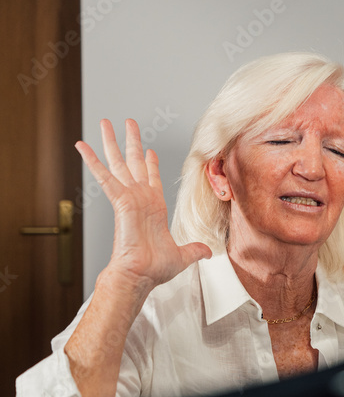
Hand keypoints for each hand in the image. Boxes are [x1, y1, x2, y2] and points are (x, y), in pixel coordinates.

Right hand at [76, 119, 211, 294]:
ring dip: (111, 142)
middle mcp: (140, 198)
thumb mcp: (183, 256)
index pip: (151, 179)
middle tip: (128, 123)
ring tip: (105, 121)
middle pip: (134, 162)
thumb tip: (208, 252)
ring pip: (118, 162)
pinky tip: (82, 145)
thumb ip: (195, 250)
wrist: (140, 275)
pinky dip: (92, 160)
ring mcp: (128, 197)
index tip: (149, 150)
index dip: (150, 164)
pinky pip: (104, 176)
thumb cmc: (154, 269)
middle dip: (131, 141)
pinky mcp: (119, 200)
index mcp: (154, 207)